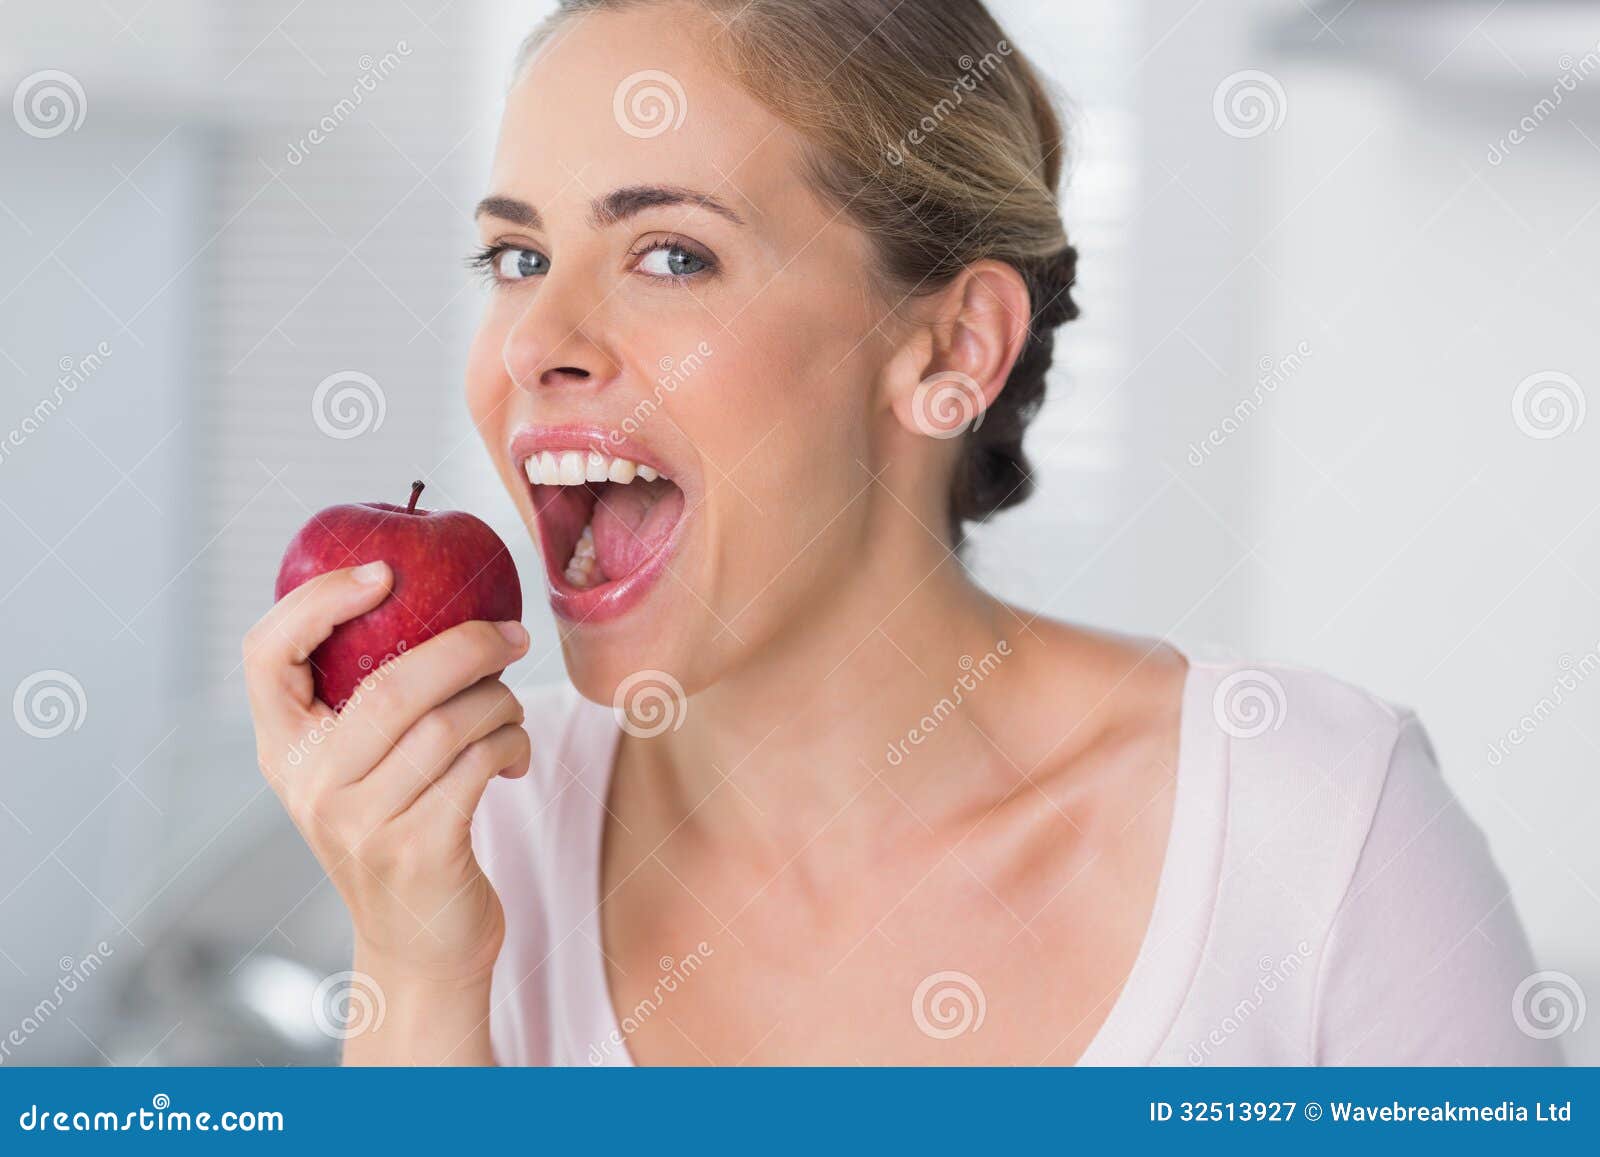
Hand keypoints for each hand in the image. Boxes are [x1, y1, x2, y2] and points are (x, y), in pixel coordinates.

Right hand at [243, 560, 530, 985]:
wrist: (421, 948)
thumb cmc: (403, 834)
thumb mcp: (361, 771)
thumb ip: (372, 703)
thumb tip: (442, 601)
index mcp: (285, 750)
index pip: (265, 655)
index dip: (316, 601)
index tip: (383, 573)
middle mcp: (311, 786)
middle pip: (390, 686)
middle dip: (465, 647)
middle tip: (510, 634)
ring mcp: (361, 824)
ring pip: (448, 725)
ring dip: (500, 703)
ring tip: (511, 710)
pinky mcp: (419, 850)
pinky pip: (479, 764)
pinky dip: (511, 743)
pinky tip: (514, 753)